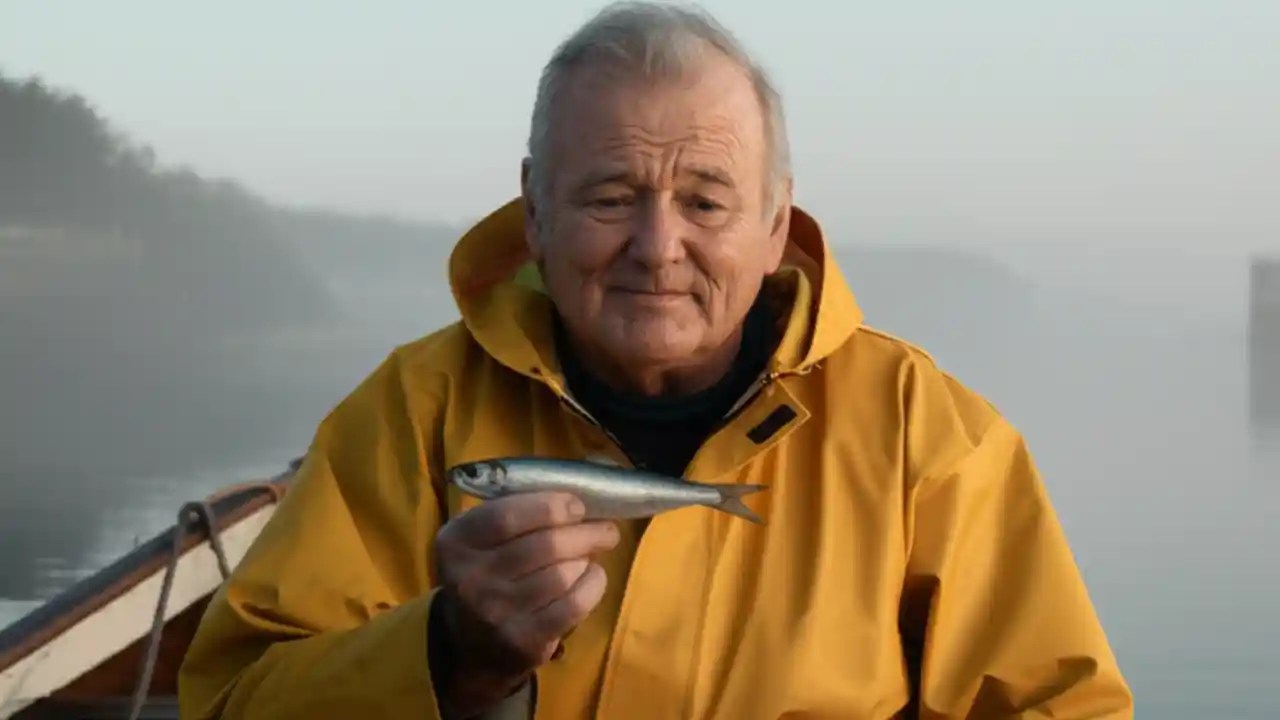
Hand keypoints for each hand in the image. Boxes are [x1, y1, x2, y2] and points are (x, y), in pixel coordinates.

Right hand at [431, 491, 619, 715]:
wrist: (468, 641)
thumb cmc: (485, 572)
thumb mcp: (479, 537)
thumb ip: (515, 512)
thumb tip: (576, 499)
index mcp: (456, 542)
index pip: (507, 516)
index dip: (550, 507)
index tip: (577, 506)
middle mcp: (470, 579)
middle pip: (545, 546)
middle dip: (585, 532)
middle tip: (607, 529)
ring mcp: (497, 613)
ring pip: (562, 575)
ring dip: (586, 559)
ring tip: (589, 554)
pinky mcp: (524, 641)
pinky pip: (573, 605)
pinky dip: (592, 585)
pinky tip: (592, 576)